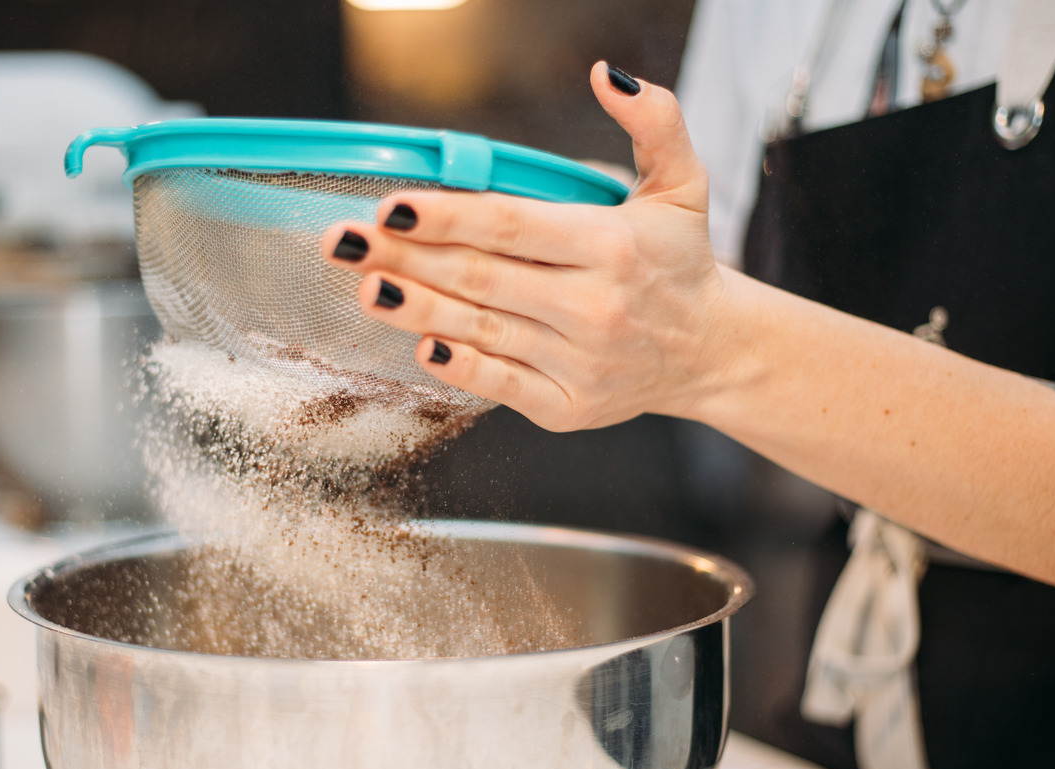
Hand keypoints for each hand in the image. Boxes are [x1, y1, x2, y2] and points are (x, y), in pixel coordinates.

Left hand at [320, 62, 737, 431]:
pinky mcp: (569, 407)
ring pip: (483, 329)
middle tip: (343, 242)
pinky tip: (419, 344)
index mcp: (612, 245)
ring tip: (365, 286)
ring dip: (417, 309)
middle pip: (482, 277)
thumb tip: (609, 74)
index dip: (447, 217)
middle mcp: (595, 306)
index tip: (391, 208)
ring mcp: (580, 362)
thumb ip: (654, 122)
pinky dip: (459, 367)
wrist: (711, 352)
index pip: (513, 225)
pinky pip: (501, 386)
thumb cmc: (679, 262)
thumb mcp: (681, 184)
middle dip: (406, 257)